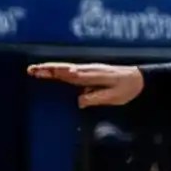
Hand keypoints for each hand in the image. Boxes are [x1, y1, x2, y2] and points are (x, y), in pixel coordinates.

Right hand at [27, 62, 144, 107]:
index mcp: (93, 75)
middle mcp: (89, 70)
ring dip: (50, 69)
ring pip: (66, 69)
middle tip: (30, 70)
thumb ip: (97, 97)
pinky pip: (71, 72)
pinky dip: (59, 71)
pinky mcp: (90, 73)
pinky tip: (51, 74)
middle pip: (64, 69)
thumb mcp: (115, 96)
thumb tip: (79, 101)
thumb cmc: (128, 88)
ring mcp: (89, 70)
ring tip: (34, 70)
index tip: (42, 72)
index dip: (56, 73)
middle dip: (47, 69)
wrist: (140, 79)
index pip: (71, 74)